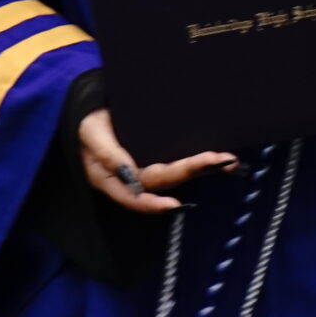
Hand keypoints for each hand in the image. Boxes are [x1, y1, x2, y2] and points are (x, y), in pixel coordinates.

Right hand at [77, 108, 234, 214]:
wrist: (90, 111)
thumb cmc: (87, 125)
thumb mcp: (90, 134)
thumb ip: (109, 155)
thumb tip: (130, 174)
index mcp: (112, 179)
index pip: (134, 196)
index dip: (152, 203)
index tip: (173, 205)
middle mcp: (133, 178)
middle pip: (164, 180)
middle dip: (192, 171)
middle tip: (219, 161)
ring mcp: (147, 168)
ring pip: (176, 173)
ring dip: (203, 168)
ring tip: (228, 160)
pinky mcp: (157, 156)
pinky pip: (178, 161)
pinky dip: (199, 161)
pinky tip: (219, 158)